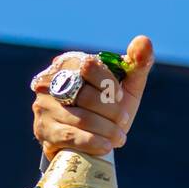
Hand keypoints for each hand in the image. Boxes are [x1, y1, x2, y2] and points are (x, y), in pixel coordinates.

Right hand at [30, 35, 154, 158]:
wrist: (86, 140)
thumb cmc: (108, 108)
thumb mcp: (125, 86)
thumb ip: (137, 64)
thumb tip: (144, 41)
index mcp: (71, 63)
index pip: (90, 67)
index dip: (110, 85)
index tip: (120, 98)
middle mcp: (51, 81)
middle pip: (87, 96)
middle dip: (113, 113)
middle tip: (123, 122)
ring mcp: (44, 105)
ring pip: (82, 119)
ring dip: (107, 130)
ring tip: (119, 137)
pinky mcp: (44, 130)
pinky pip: (71, 136)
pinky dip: (94, 142)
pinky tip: (106, 146)